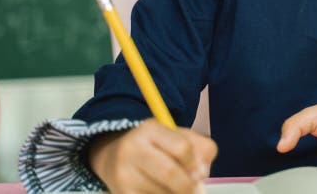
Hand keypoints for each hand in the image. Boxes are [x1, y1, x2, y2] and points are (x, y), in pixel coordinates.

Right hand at [88, 118, 217, 193]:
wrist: (113, 157)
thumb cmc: (155, 147)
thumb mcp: (177, 136)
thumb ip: (200, 147)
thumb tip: (203, 173)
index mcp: (149, 129)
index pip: (181, 147)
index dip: (195, 163)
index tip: (200, 173)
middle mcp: (132, 149)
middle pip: (170, 173)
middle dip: (188, 186)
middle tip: (195, 191)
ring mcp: (123, 173)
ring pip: (161, 192)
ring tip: (176, 189)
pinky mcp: (121, 193)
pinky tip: (163, 192)